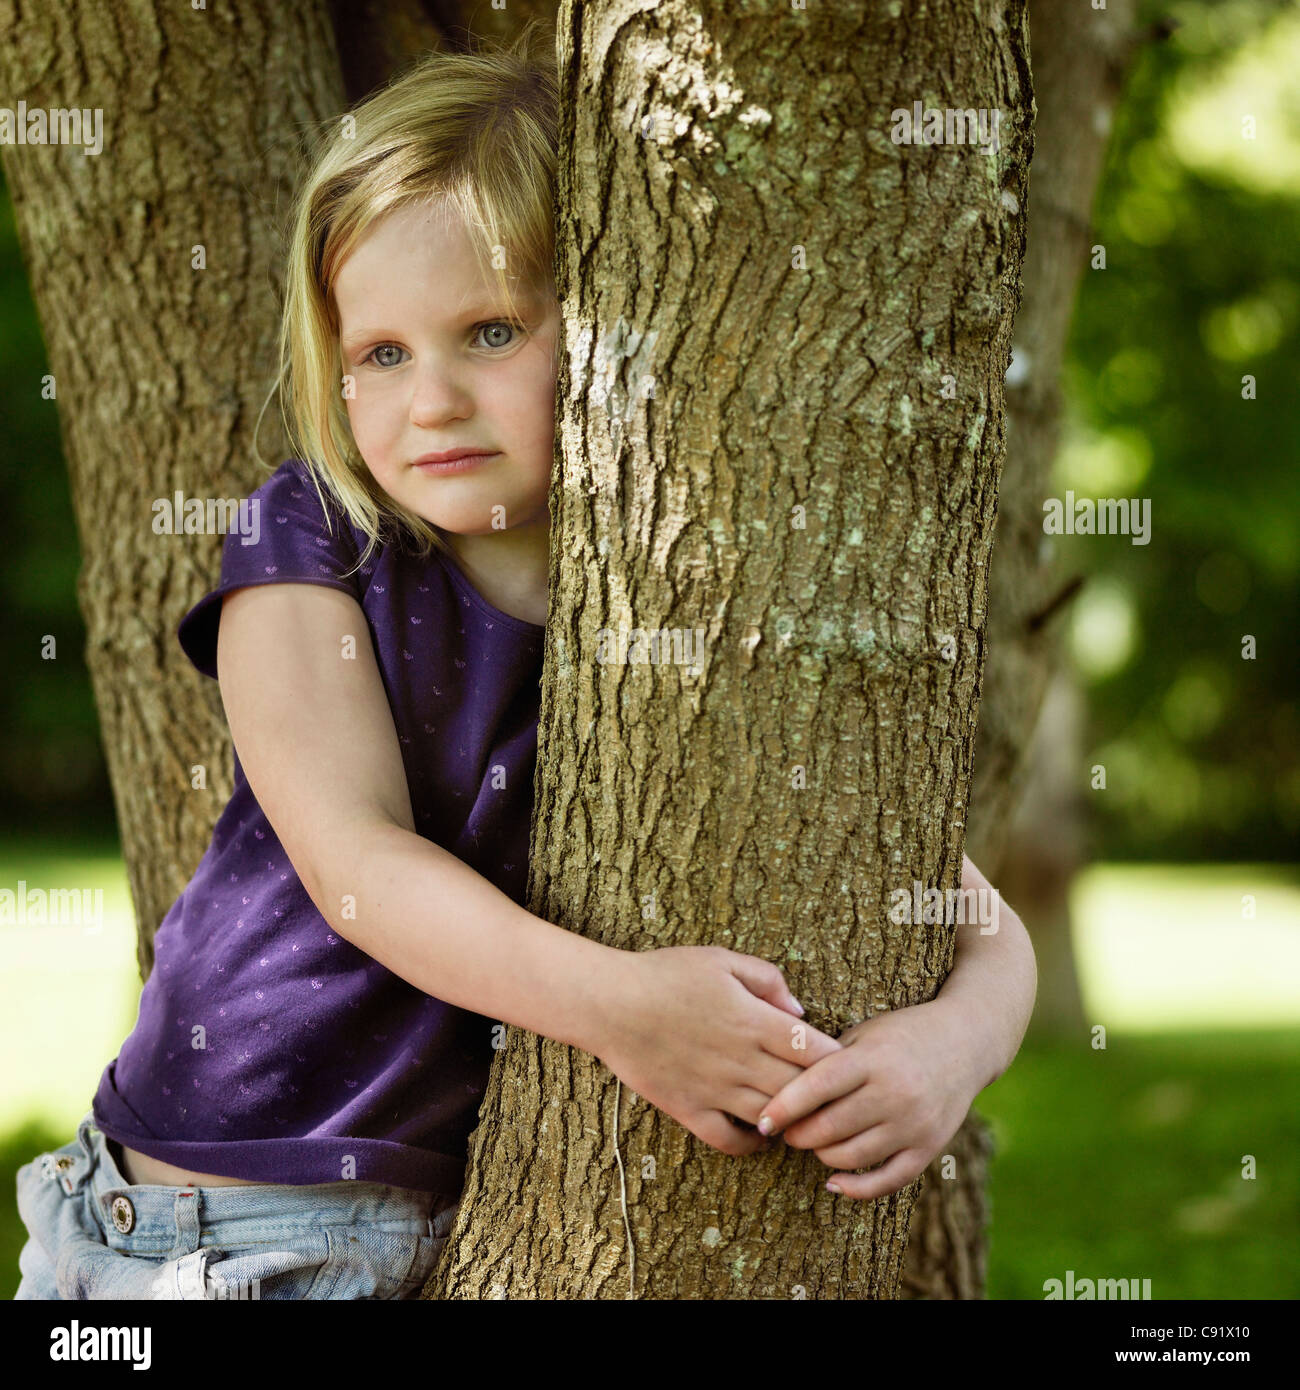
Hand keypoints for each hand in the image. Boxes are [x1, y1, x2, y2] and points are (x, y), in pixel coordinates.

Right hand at [594, 945, 844, 1157]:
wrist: (609, 1003)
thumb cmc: (665, 974)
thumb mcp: (721, 960)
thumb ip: (767, 979)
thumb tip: (800, 1010)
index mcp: (754, 1020)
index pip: (817, 1052)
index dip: (836, 1060)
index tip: (839, 1060)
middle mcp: (741, 1059)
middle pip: (801, 1090)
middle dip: (820, 1094)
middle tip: (828, 1094)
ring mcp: (716, 1089)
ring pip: (773, 1117)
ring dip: (792, 1120)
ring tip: (800, 1115)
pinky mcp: (690, 1109)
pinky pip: (730, 1141)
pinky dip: (753, 1144)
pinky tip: (761, 1133)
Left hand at [756, 998, 980, 1199]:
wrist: (964, 1042)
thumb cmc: (899, 1035)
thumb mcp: (863, 1033)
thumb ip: (826, 1058)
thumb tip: (775, 1085)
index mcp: (873, 1059)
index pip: (818, 1086)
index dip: (784, 1106)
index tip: (760, 1121)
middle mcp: (895, 1092)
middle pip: (830, 1127)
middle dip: (798, 1134)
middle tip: (786, 1131)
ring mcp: (914, 1123)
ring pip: (851, 1156)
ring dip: (821, 1155)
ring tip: (813, 1143)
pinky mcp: (929, 1147)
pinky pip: (886, 1181)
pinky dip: (855, 1188)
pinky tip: (834, 1183)